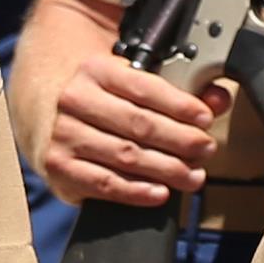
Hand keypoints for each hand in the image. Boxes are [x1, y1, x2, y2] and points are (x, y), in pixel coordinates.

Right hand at [35, 44, 227, 206]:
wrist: (45, 109)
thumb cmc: (99, 97)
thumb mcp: (130, 79)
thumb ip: (178, 88)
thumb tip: (218, 99)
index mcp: (96, 70)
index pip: (145, 88)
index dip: (180, 106)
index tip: (205, 118)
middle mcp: (76, 100)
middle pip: (139, 125)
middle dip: (180, 140)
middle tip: (205, 149)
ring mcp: (65, 135)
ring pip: (126, 156)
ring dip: (166, 169)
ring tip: (193, 176)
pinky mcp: (60, 167)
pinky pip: (105, 184)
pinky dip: (137, 191)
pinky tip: (160, 192)